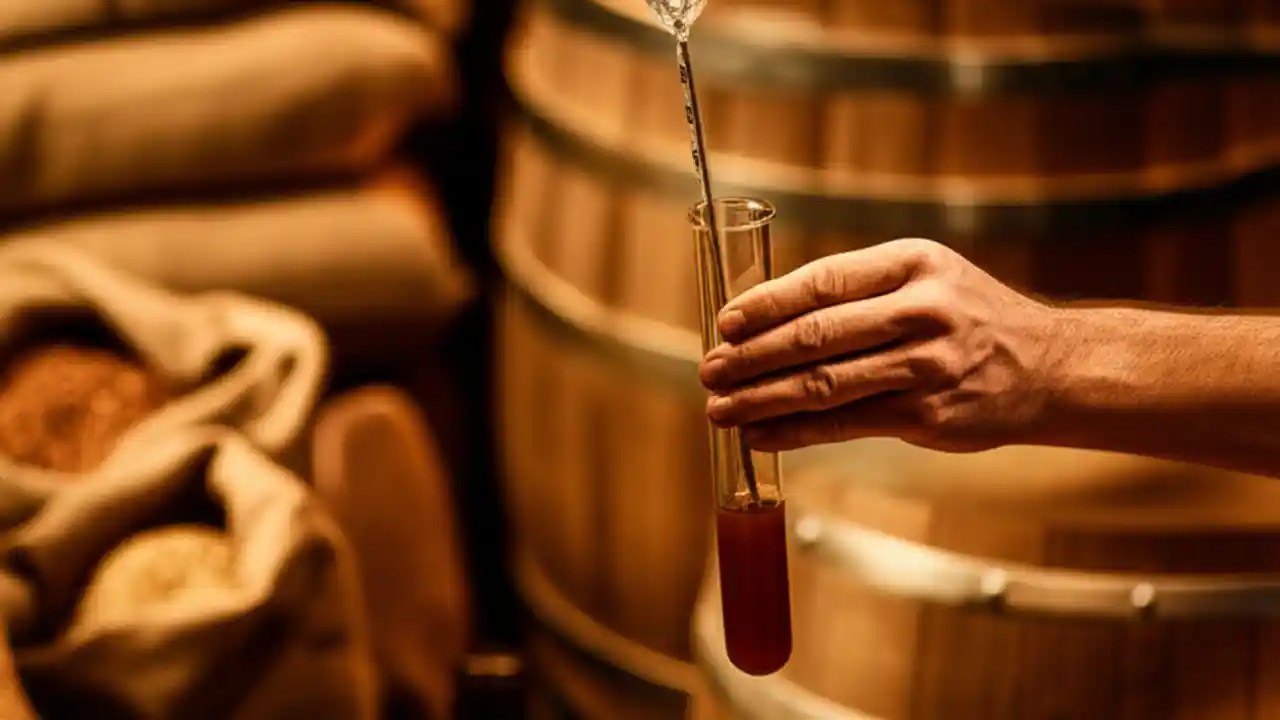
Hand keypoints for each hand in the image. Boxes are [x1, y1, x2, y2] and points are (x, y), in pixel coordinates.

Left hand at [699, 238, 1061, 452]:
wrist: (1048, 367)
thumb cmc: (968, 316)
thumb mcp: (926, 276)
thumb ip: (858, 288)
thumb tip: (764, 315)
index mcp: (913, 264)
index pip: (822, 281)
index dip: (765, 304)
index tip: (724, 323)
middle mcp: (921, 312)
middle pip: (816, 336)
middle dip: (751, 357)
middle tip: (709, 370)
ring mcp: (926, 367)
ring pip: (825, 385)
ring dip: (761, 399)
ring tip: (720, 407)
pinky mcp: (927, 416)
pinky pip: (845, 425)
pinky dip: (794, 431)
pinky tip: (760, 434)